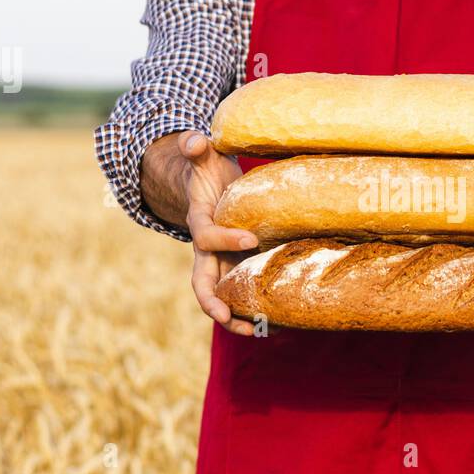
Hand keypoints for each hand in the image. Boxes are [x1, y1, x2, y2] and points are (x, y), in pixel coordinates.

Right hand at [141, 131, 258, 335]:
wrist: (212, 186)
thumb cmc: (210, 170)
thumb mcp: (203, 157)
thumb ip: (196, 149)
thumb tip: (195, 141)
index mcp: (199, 222)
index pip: (206, 237)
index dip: (224, 240)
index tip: (251, 240)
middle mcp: (207, 250)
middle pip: (203, 282)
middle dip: (213, 302)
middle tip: (228, 318)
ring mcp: (223, 262)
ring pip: (223, 297)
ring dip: (236, 318)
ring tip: (258, 332)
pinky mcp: (239, 267)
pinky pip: (243, 294)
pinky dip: (255, 310)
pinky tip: (278, 324)